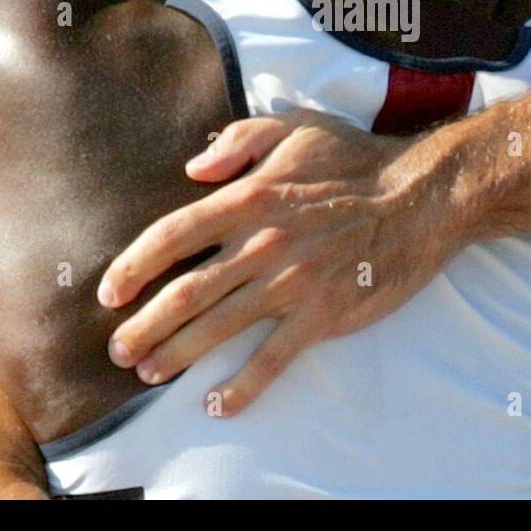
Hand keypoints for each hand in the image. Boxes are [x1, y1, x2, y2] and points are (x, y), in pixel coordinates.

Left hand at [98, 110, 460, 414]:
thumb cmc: (354, 158)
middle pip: (187, 291)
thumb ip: (239, 141)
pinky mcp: (323, 313)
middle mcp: (263, 243)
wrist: (420, 196)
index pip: (174, 234)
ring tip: (148, 373)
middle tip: (117, 350)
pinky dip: (243, 385)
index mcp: (250, 197)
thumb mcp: (294, 127)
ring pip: (220, 327)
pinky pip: (274, 358)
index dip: (134, 265)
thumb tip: (193, 168)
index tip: (109, 292)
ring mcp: (293, 282)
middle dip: (145, 325)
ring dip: (177, 355)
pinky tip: (217, 402)